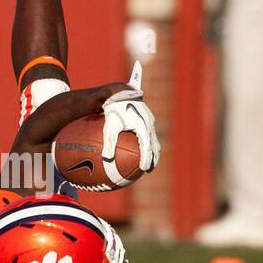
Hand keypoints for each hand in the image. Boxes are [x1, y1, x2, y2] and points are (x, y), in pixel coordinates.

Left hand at [101, 60, 158, 174]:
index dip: (147, 159)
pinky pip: (150, 133)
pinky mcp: (147, 118)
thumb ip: (109, 143)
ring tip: (149, 162)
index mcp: (142, 127)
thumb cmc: (113, 109)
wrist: (120, 92)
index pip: (147, 147)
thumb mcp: (109, 126)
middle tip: (149, 170)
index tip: (144, 169)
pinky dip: (149, 143)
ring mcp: (150, 121)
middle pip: (155, 145)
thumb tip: (107, 159)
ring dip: (153, 151)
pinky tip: (141, 148)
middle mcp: (149, 124)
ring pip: (154, 140)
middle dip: (153, 158)